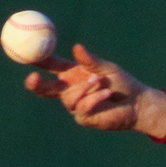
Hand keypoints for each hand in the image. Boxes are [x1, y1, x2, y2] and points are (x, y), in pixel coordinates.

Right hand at [24, 43, 165, 138]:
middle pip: (45, 89)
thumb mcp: (107, 68)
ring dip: (84, 88)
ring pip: (67, 98)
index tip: (28, 53)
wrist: (137, 103)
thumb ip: (91, 61)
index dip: (38, 61)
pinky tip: (107, 94)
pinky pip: (82, 108)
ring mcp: (75, 105)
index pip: (50, 66)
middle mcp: (70, 90)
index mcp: (72, 74)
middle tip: (33, 78)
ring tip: (100, 81)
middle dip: (35, 84)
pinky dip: (95, 98)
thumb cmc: (122, 83)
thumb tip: (77, 48)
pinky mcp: (84, 118)